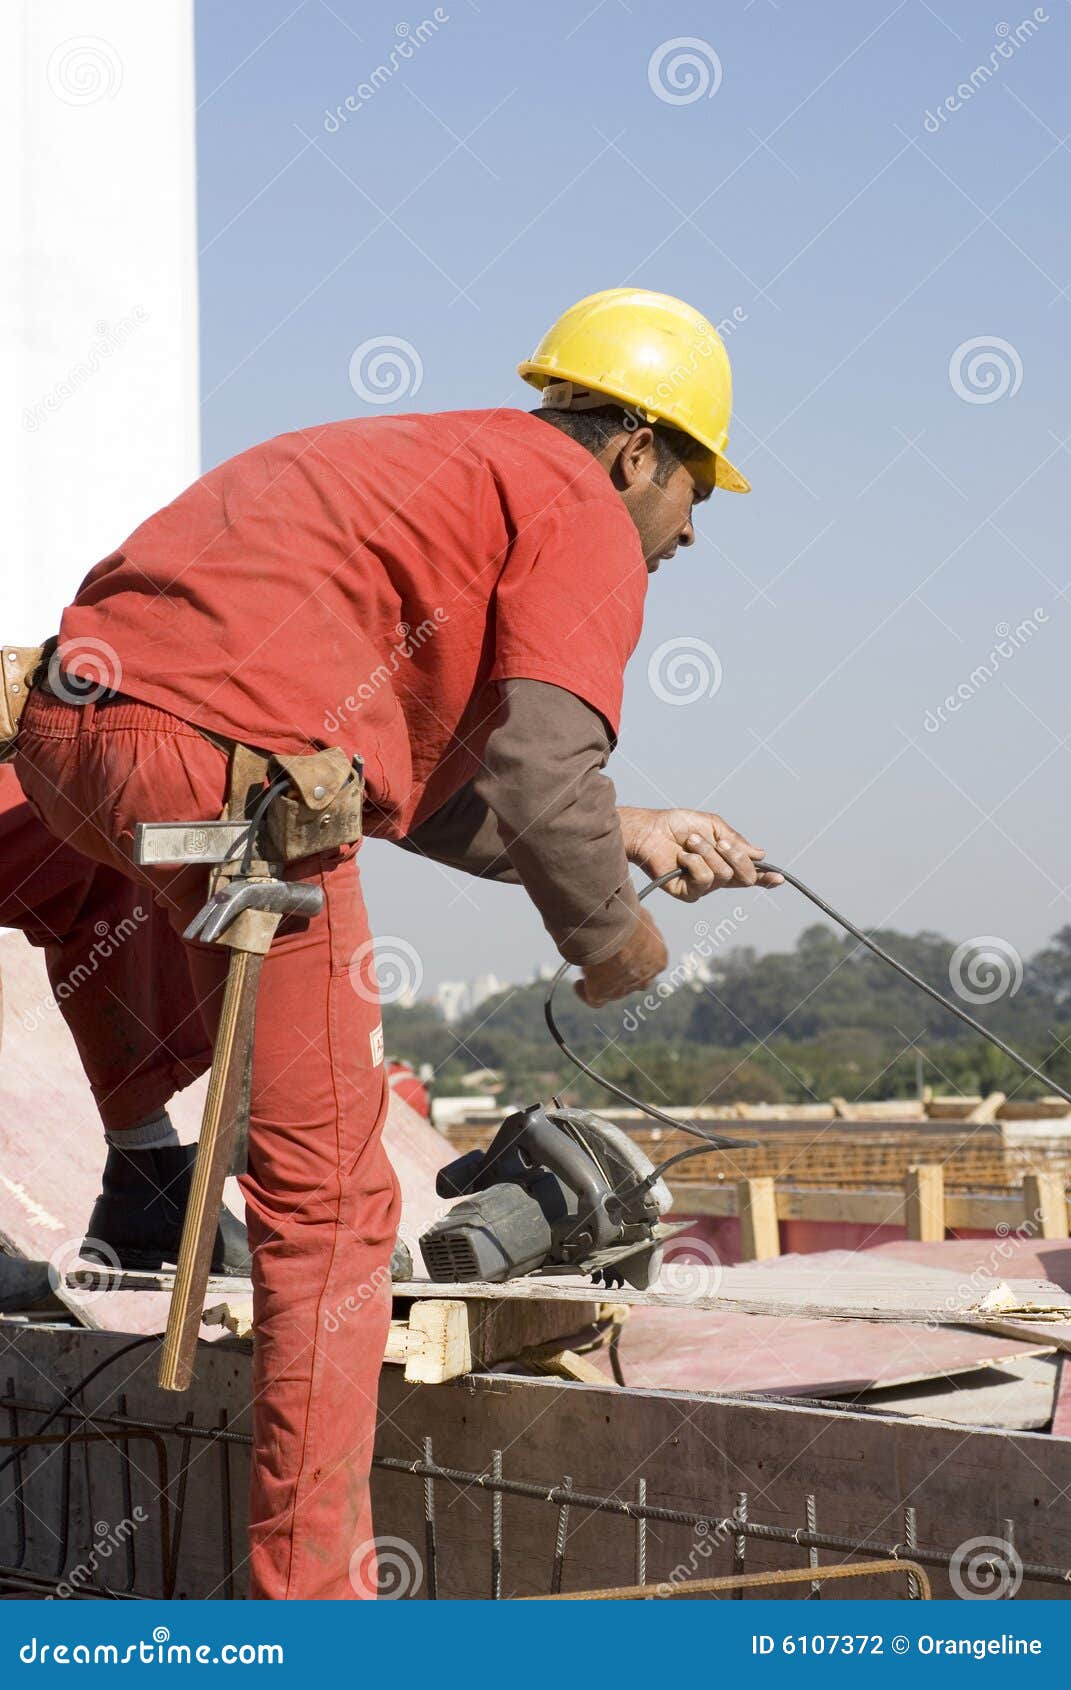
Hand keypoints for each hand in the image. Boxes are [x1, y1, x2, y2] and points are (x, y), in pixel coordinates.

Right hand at [575, 906, 668, 1006]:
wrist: (614, 931)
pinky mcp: (603, 993)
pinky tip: (579, 985)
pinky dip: (586, 992)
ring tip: (587, 964)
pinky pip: (594, 1000)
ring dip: (601, 978)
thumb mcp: (640, 915)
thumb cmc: (629, 918)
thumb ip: (637, 923)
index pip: (647, 959)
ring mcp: (624, 988)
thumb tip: (630, 917)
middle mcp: (645, 978)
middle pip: (631, 976)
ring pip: (613, 988)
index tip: (622, 946)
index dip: (633, 952)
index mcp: (658, 959)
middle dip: (619, 968)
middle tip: (604, 955)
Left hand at [617, 806, 783, 901]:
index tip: (780, 878)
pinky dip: (694, 863)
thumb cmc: (679, 825)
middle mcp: (718, 877)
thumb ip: (736, 840)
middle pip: (745, 878)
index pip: (751, 874)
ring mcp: (703, 887)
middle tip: (721, 842)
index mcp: (726, 861)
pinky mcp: (688, 893)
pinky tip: (682, 856)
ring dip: (707, 853)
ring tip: (690, 842)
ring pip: (723, 876)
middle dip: (736, 857)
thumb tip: (760, 854)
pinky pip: (704, 880)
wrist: (651, 830)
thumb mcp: (713, 826)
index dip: (767, 877)